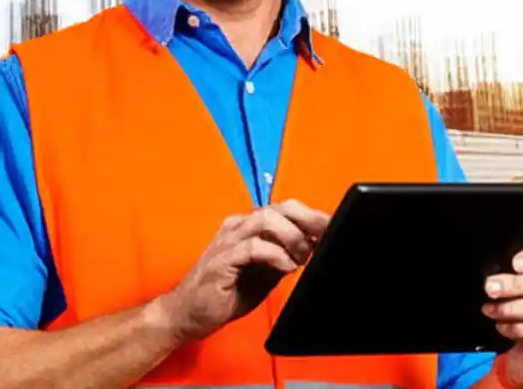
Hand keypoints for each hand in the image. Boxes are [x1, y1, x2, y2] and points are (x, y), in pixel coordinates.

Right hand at [150, 199, 329, 342]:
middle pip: (279, 208)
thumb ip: (286, 255)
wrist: (188, 313)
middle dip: (309, 221)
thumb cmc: (225, 292)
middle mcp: (238, 226)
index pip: (286, 209)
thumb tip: (316, 246)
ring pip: (266, 220)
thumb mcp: (266, 273)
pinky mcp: (221, 259)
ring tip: (302, 257)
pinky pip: (253, 247)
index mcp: (249, 226)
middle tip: (326, 237)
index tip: (333, 228)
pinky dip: (275, 255)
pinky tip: (286, 267)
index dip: (313, 216)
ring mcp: (228, 240)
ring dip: (292, 237)